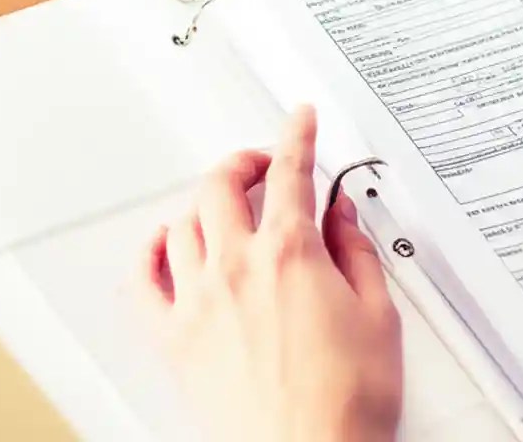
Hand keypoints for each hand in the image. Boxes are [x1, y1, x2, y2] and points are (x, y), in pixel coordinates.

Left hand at [138, 107, 400, 441]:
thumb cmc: (346, 403)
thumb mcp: (379, 315)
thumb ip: (358, 252)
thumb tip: (342, 215)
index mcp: (291, 254)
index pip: (289, 172)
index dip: (296, 135)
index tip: (298, 118)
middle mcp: (237, 267)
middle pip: (221, 185)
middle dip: (244, 161)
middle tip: (263, 163)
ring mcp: (198, 302)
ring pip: (183, 224)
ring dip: (205, 203)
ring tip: (224, 205)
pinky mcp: (174, 339)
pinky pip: (143, 281)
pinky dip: (151, 251)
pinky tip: (163, 243)